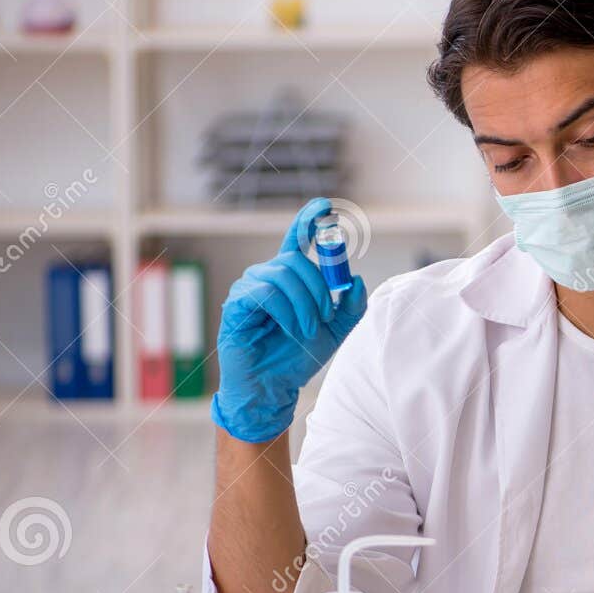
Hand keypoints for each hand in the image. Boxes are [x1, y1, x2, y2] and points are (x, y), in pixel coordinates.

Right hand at [210, 198, 366, 442]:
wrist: (273, 387)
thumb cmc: (298, 357)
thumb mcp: (335, 331)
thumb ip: (350, 307)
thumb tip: (357, 281)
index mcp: (290, 278)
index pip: (298, 240)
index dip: (309, 220)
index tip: (325, 205)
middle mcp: (267, 276)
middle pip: (295, 261)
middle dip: (318, 287)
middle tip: (325, 315)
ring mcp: (249, 288)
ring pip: (282, 276)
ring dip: (304, 304)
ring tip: (307, 330)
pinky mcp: (236, 304)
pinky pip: (264, 293)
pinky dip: (285, 311)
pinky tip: (291, 329)